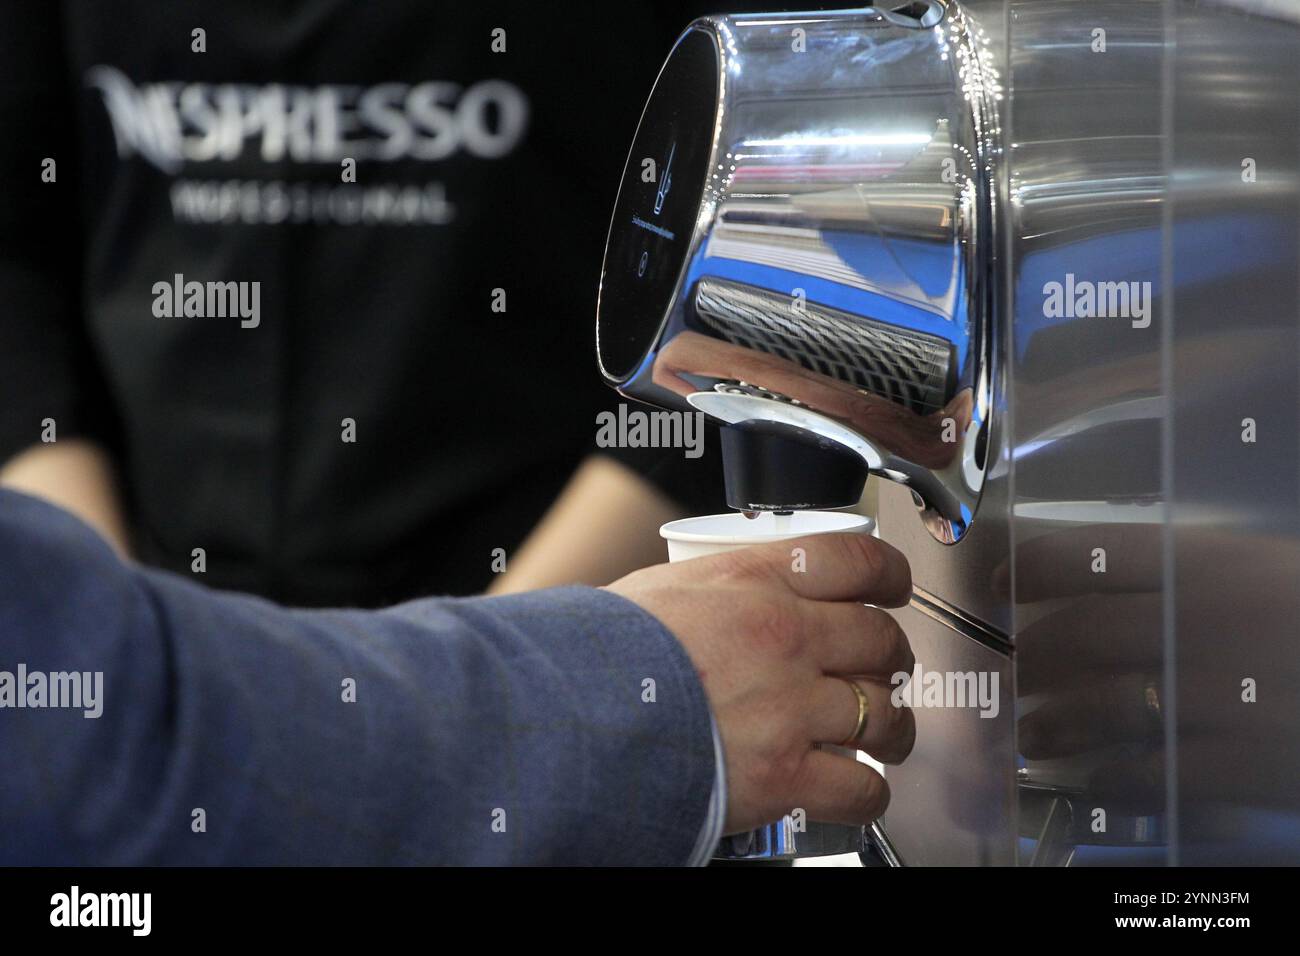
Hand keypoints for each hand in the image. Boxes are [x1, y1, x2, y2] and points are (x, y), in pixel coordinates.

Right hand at [605, 532, 914, 833]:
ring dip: (892, 725)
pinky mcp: (787, 774)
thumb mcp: (661, 589)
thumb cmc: (601, 653)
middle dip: (892, 656)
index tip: (892, 590)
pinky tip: (859, 787)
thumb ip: (714, 589)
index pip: (857, 563)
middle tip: (885, 668)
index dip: (889, 577)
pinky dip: (869, 790)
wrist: (573, 715)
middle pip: (881, 638)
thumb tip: (723, 598)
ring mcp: (792, 706)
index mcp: (756, 580)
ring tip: (887, 734)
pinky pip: (862, 785)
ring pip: (884, 711)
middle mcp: (786, 637)